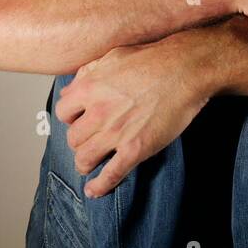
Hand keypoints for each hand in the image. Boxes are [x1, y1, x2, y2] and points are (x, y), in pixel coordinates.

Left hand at [55, 41, 210, 197]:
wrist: (185, 69)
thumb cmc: (154, 59)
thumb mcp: (113, 57)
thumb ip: (89, 73)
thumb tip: (71, 90)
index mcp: (89, 89)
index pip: (62, 112)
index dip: (70, 119)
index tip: (79, 122)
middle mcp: (98, 112)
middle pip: (73, 138)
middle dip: (79, 142)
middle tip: (89, 142)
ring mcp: (116, 133)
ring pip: (85, 158)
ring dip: (85, 164)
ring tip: (90, 165)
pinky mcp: (136, 149)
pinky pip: (111, 174)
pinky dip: (100, 186)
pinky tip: (94, 191)